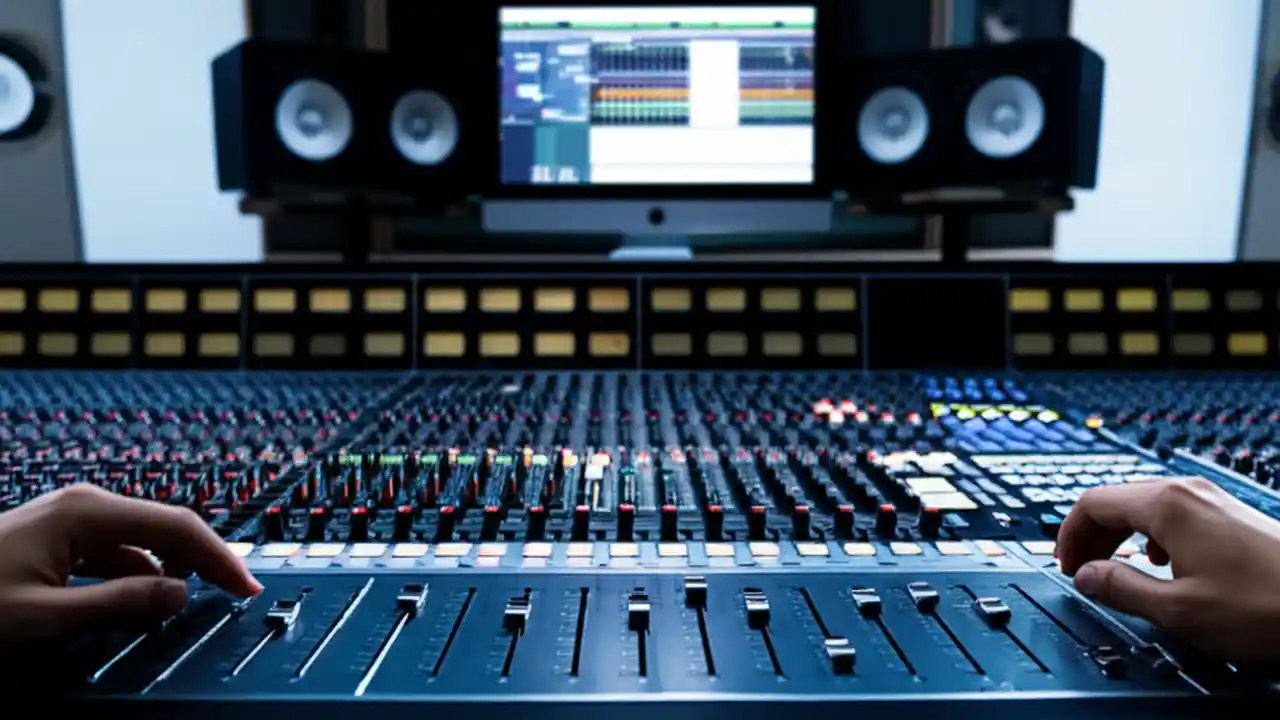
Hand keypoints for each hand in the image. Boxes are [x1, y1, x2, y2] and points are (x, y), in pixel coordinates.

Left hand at [0, 484, 260, 650]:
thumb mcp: (45, 616)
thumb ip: (119, 606)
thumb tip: (180, 596)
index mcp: (87, 512)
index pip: (178, 528)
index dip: (220, 559)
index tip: (246, 588)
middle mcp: (84, 505)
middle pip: (165, 529)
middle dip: (202, 562)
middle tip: (233, 596)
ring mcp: (70, 518)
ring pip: (141, 542)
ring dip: (167, 573)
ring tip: (185, 609)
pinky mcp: (58, 537)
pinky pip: (115, 553)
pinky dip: (136, 577)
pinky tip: (137, 605)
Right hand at [1058, 477, 1279, 663]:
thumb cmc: (1266, 605)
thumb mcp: (1178, 609)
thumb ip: (1122, 589)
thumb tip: (1087, 578)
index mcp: (1165, 505)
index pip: (1091, 503)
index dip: (1068, 536)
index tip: (1066, 566)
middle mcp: (1186, 492)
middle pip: (1115, 499)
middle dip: (1090, 535)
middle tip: (1082, 571)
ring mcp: (1210, 499)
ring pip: (1142, 505)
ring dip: (1119, 535)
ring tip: (1116, 569)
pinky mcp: (1229, 514)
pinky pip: (1171, 513)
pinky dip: (1149, 534)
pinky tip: (1161, 563)